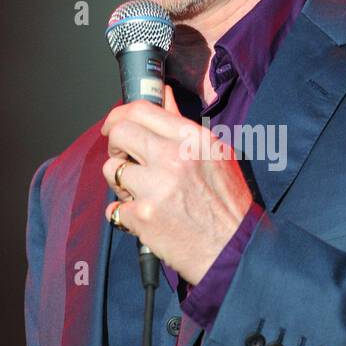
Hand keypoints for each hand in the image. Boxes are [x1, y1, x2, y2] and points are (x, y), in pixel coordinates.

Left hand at [100, 84, 255, 284]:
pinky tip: (144, 219)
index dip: (119, 114)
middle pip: (119, 133)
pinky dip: (124, 216)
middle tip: (126, 160)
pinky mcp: (143, 216)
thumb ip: (182, 125)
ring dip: (120, 183)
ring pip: (112, 170)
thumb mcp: (214, 155)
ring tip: (141, 194)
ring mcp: (156, 187)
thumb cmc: (228, 205)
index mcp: (193, 139)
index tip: (113, 124)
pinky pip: (113, 209)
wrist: (234, 250)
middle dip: (116, 147)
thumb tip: (164, 95)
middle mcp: (174, 157)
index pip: (142, 110)